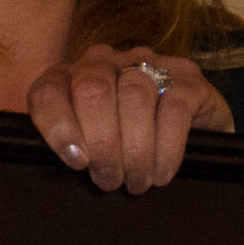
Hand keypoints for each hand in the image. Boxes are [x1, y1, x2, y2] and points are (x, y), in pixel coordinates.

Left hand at [23, 45, 233, 195]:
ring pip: (134, 96)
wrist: (194, 137)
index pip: (49, 90)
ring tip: (136, 182)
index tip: (76, 162)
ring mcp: (149, 64)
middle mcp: (107, 62)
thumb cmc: (128, 149)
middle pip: (93, 89)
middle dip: (101, 142)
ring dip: (134, 149)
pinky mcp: (188, 78)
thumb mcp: (91, 148)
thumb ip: (70, 148)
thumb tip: (58, 168)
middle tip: (109, 180)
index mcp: (71, 77)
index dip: (58, 126)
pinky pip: (173, 108)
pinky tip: (161, 173)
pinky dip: (166, 148)